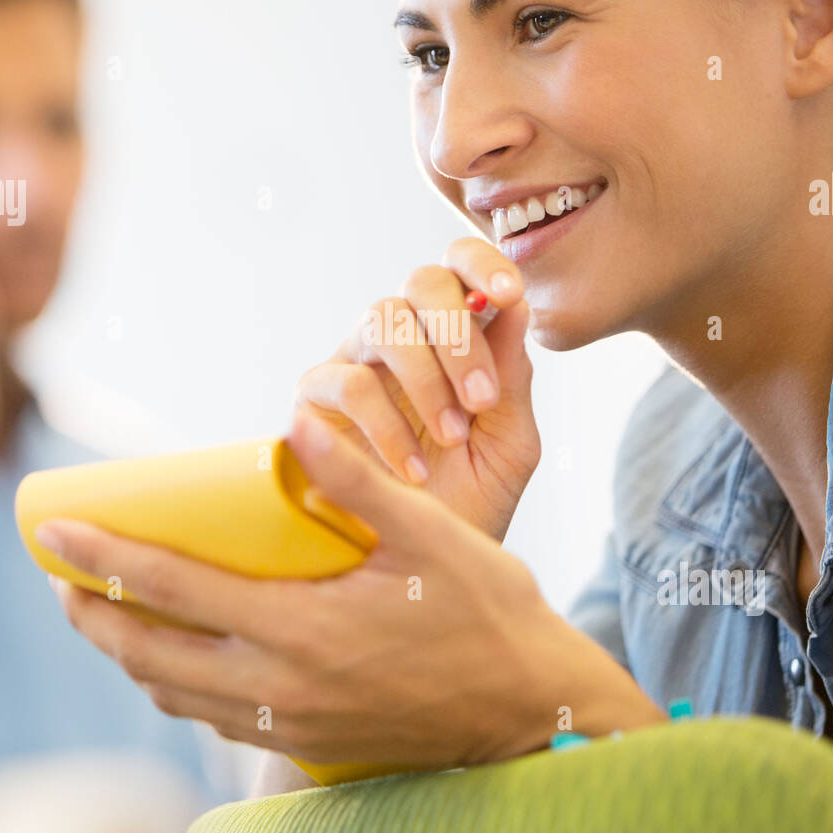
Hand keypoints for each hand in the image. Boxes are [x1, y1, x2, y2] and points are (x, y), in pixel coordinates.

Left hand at [41, 407, 662, 772]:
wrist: (531, 709)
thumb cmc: (488, 613)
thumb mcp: (430, 535)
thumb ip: (358, 479)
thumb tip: (297, 417)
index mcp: (303, 630)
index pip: (174, 590)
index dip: (104, 557)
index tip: (54, 529)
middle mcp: (282, 688)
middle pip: (149, 653)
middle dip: (91, 613)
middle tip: (62, 575)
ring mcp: (291, 726)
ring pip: (174, 693)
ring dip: (126, 652)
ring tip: (104, 611)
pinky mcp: (305, 747)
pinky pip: (212, 718)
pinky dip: (174, 684)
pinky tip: (178, 656)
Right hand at [294, 237, 540, 541]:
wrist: (428, 567)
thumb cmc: (472, 501)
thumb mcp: (509, 442)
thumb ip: (512, 377)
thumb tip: (516, 305)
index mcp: (455, 335)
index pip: (460, 268)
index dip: (482, 265)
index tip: (509, 294)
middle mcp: (404, 338)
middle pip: (420, 282)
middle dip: (458, 331)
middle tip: (482, 397)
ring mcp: (357, 362)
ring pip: (383, 319)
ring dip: (427, 376)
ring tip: (453, 436)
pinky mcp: (316, 400)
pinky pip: (348, 382)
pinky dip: (387, 423)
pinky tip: (414, 468)